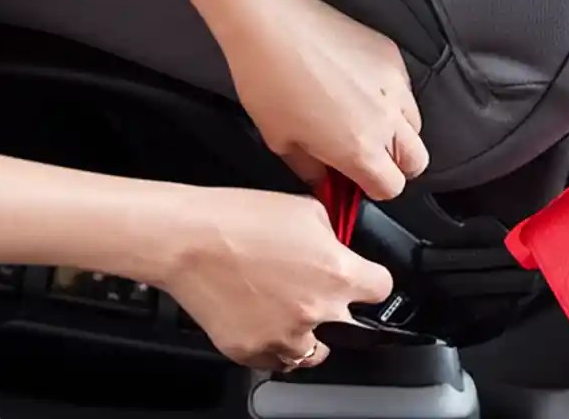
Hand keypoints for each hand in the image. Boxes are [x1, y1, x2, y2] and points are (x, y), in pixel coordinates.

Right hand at [152, 186, 392, 371]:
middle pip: (353, 326)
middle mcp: (317, 312)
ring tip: (290, 308)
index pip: (381, 289)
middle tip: (319, 290)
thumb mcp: (307, 210)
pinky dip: (276, 344)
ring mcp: (284, 337)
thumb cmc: (240, 219)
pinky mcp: (252, 352)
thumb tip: (340, 249)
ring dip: (311, 333)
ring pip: (315, 351)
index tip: (363, 278)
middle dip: (341, 309)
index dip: (371, 279)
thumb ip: (334, 236)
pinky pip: (276, 358)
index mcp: (338, 275)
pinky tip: (265, 318)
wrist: (187, 240)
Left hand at [217, 0, 428, 199]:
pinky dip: (391, 97)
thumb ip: (311, 170)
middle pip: (418, 161)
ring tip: (364, 118)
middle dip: (396, 164)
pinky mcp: (392, 57)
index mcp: (359, 149)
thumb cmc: (268, 81)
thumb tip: (325, 182)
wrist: (271, 24)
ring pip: (415, 125)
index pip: (393, 187)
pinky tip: (360, 87)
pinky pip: (405, 89)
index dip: (375, 188)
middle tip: (367, 154)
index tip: (359, 180)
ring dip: (397, 131)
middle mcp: (385, 120)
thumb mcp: (280, 141)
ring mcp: (394, 85)